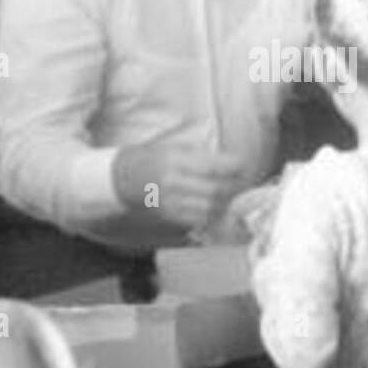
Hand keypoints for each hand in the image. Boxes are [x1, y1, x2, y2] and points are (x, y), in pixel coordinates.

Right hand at [112, 142, 251, 231]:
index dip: (234, 168)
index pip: (213, 166)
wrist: (122, 178)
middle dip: (234, 188)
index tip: (245, 165)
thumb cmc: (152, 158)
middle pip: (215, 190)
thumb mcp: (174, 148)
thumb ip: (202, 157)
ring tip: (233, 195)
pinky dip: (212, 215)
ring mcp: (170, 201)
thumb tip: (233, 164)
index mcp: (175, 160)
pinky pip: (197, 220)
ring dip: (225, 203)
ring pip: (209, 208)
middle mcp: (173, 182)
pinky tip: (217, 208)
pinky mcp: (169, 216)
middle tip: (244, 182)